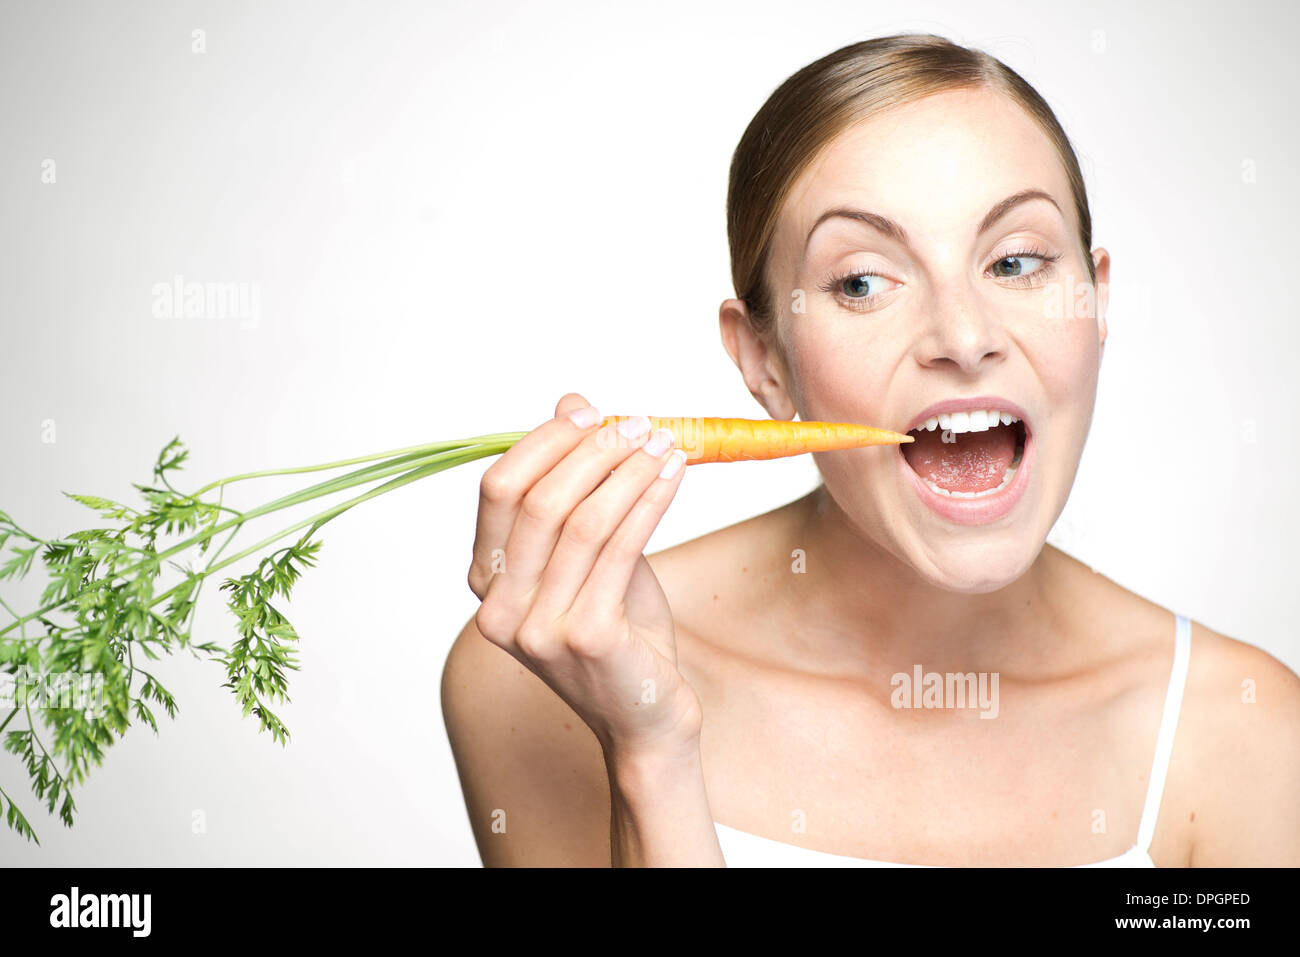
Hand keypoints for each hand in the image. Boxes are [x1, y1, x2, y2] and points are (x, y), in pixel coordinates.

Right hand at [467, 393, 700, 758]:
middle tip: (639, 425)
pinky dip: (649, 501)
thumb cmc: (619, 630)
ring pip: (582, 520)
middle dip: (592, 452)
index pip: (499, 489)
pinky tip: (674, 475)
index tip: (592, 414)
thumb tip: (572, 403)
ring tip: (665, 443)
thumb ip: (575, 486)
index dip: (544, 443)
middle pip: (538, 500)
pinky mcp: (586, 637)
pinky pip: (620, 547)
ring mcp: (538, 627)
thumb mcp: (591, 551)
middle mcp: (499, 607)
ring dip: (628, 470)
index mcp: (487, 580)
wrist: (645, 715)